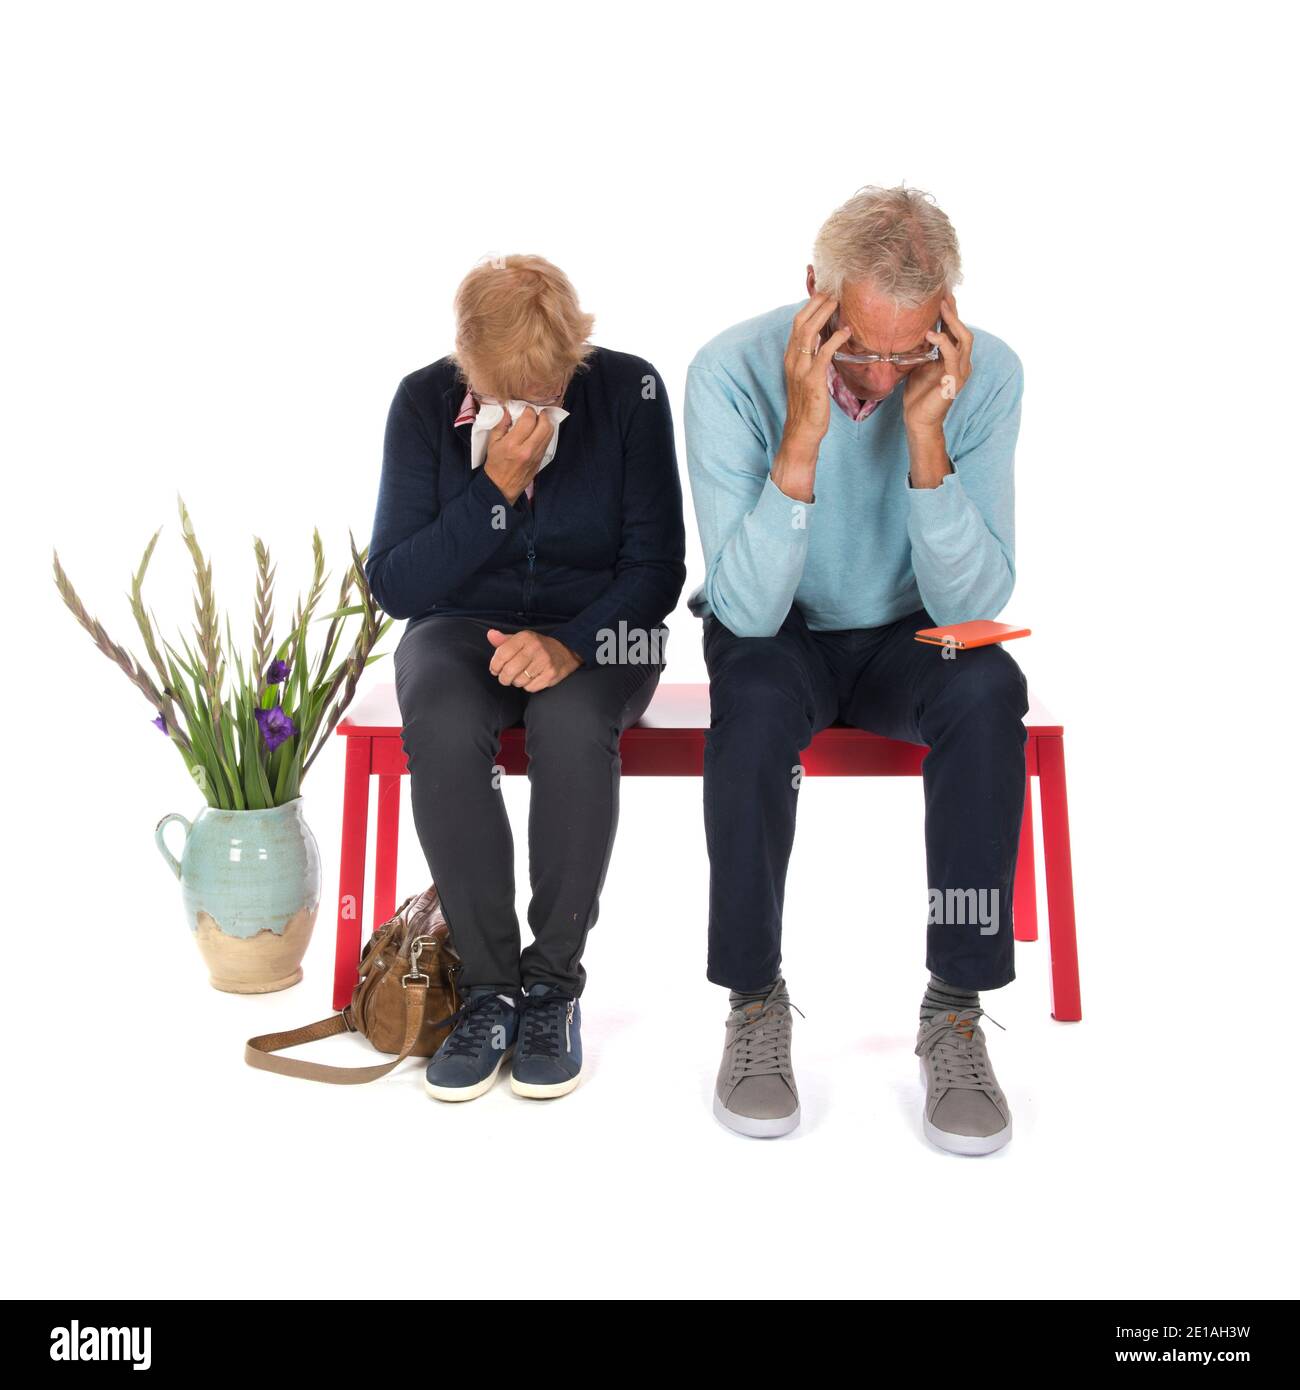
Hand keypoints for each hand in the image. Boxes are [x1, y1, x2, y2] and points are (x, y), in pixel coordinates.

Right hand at [483, 406, 553, 503]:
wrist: (501, 487)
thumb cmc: (495, 465)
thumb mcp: (492, 443)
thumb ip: (501, 425)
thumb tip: (508, 410)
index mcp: (513, 444)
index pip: (529, 419)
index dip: (529, 410)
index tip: (525, 410)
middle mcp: (527, 449)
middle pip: (545, 425)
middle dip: (541, 415)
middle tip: (535, 414)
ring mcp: (536, 455)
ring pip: (550, 433)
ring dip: (546, 423)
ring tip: (538, 421)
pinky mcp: (541, 460)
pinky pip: (548, 442)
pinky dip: (545, 433)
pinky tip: (538, 432)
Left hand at [486, 629, 581, 691]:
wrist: (566, 651)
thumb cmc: (539, 647)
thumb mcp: (522, 639)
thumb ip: (504, 640)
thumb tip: (490, 635)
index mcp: (525, 638)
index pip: (502, 653)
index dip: (495, 665)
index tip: (495, 669)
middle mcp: (535, 648)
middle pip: (509, 670)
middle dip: (503, 678)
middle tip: (505, 677)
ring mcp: (544, 662)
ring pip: (519, 681)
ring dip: (516, 682)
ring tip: (521, 676)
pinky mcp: (550, 675)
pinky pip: (530, 688)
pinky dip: (527, 686)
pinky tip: (531, 679)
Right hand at [773, 292, 851, 501]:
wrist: (802, 432)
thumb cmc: (809, 405)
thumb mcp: (809, 376)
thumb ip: (814, 357)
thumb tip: (827, 339)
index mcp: (791, 357)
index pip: (798, 323)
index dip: (810, 305)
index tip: (825, 291)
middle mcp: (792, 360)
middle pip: (801, 322)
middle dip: (816, 303)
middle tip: (833, 289)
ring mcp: (801, 369)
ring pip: (808, 333)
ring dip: (824, 315)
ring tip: (838, 301)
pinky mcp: (812, 380)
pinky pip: (823, 354)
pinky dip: (834, 340)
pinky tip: (846, 331)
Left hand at [903, 295, 972, 433]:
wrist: (918, 420)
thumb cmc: (918, 395)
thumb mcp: (919, 365)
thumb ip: (923, 349)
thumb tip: (913, 330)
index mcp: (954, 358)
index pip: (956, 331)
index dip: (951, 313)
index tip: (941, 295)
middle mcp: (962, 363)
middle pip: (963, 330)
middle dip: (954, 311)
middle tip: (942, 294)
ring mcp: (961, 371)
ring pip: (964, 339)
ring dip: (952, 321)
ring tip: (940, 307)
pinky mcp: (954, 381)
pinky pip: (952, 356)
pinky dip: (943, 342)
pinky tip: (931, 333)